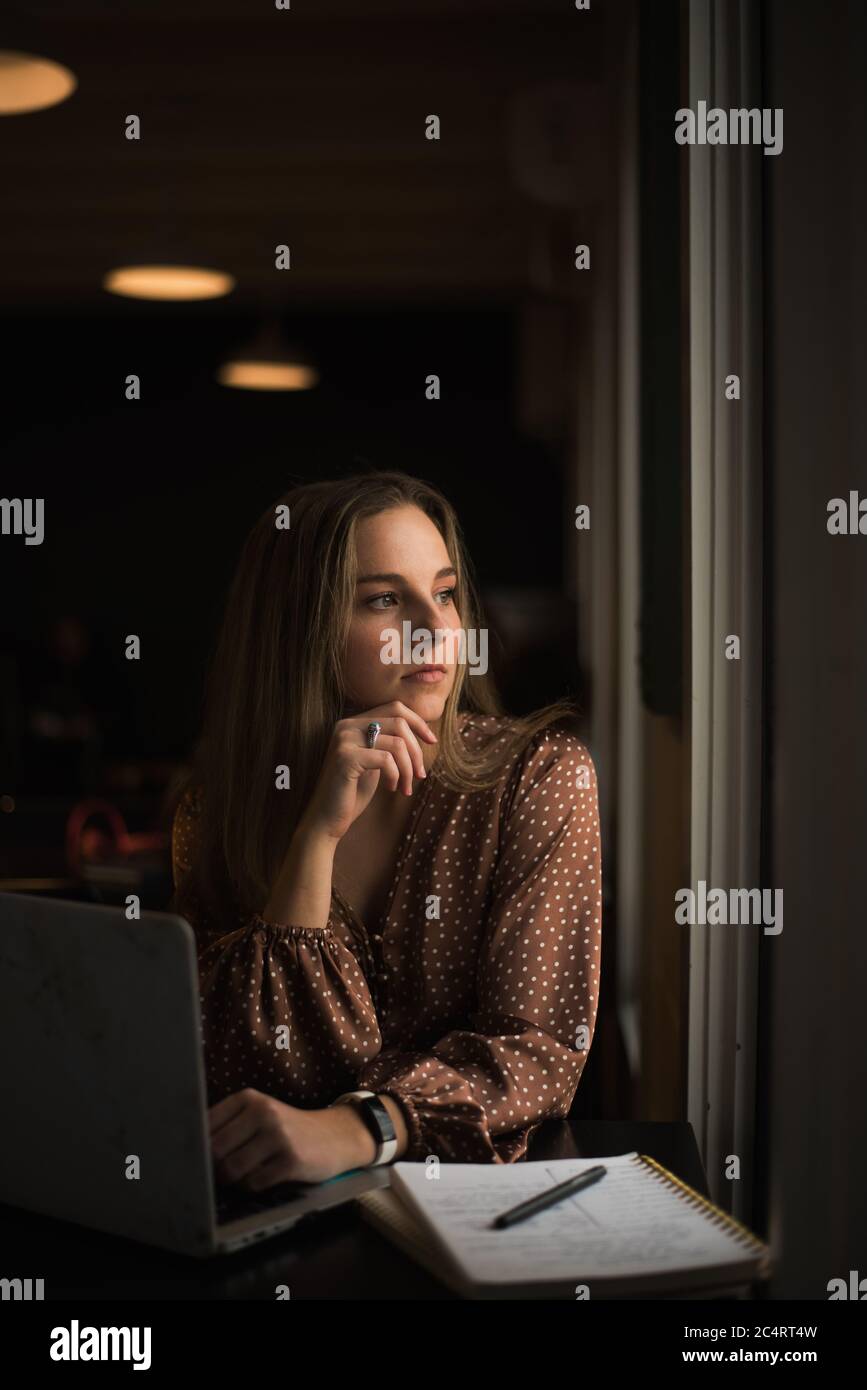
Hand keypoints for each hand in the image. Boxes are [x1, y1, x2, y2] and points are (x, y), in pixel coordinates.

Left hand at [209, 1088, 372, 1188]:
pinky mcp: (291, 1160)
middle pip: (215, 1150)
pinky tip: (263, 1178)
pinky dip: (252, 1187)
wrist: (335, 1136)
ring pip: (232, 1169)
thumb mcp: (258, 1115)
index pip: (204, 1125)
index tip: (198, 1159)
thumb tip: (189, 1154)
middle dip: (213, 1169)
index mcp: (248, 1098)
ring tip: (242, 1176)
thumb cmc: (286, 1130)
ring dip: (232, 1181)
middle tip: (221, 1175)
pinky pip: (254, 1183)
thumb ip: (226, 1127)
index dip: (196, 1148)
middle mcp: (262, 1112)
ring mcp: (278, 1135)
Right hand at [301, 700, 437, 841]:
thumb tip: (423, 730)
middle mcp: (346, 725)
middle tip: (420, 775)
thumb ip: (390, 742)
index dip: (418, 722)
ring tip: (406, 787)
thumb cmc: (353, 792)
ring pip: (397, 743)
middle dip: (416, 750)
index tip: (432, 742)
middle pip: (399, 722)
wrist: (327, 819)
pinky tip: (391, 788)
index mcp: (353, 723)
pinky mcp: (345, 757)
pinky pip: (386, 759)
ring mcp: (344, 740)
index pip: (395, 708)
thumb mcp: (375, 761)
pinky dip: (396, 776)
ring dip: (408, 768)